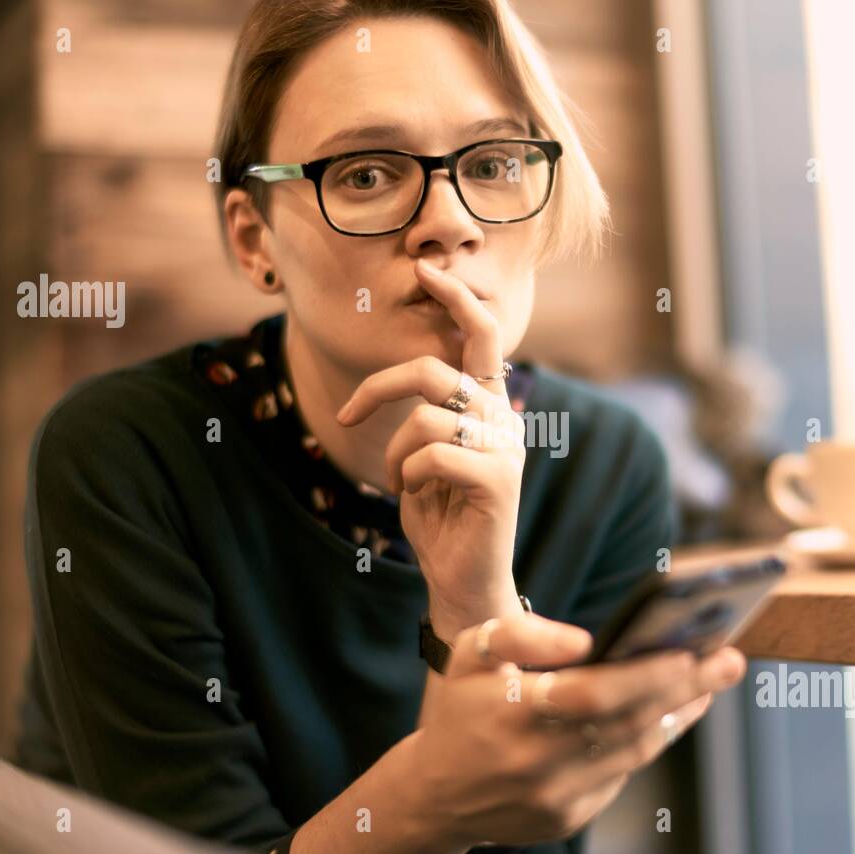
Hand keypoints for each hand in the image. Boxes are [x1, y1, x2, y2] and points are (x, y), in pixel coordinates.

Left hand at [336, 259, 526, 633]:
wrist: (463, 582)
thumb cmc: (441, 519)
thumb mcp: (427, 457)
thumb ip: (430, 415)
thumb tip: (407, 377)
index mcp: (491, 407)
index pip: (483, 336)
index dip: (456, 299)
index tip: (425, 270)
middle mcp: (504, 419)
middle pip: (435, 370)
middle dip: (380, 386)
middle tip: (349, 414)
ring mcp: (505, 448)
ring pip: (426, 417)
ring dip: (393, 453)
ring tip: (396, 482)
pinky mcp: (498, 479)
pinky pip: (430, 454)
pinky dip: (406, 476)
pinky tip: (413, 497)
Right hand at [409, 611, 748, 849]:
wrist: (435, 795)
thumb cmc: (461, 712)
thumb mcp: (472, 654)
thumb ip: (525, 635)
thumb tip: (584, 640)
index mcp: (513, 713)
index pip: (595, 694)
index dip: (646, 674)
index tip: (688, 651)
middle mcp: (538, 760)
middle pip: (630, 723)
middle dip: (687, 689)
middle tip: (729, 660)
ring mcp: (557, 795)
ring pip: (635, 752)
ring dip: (679, 715)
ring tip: (711, 682)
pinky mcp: (569, 817)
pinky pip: (620, 776)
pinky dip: (650, 743)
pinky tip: (671, 713)